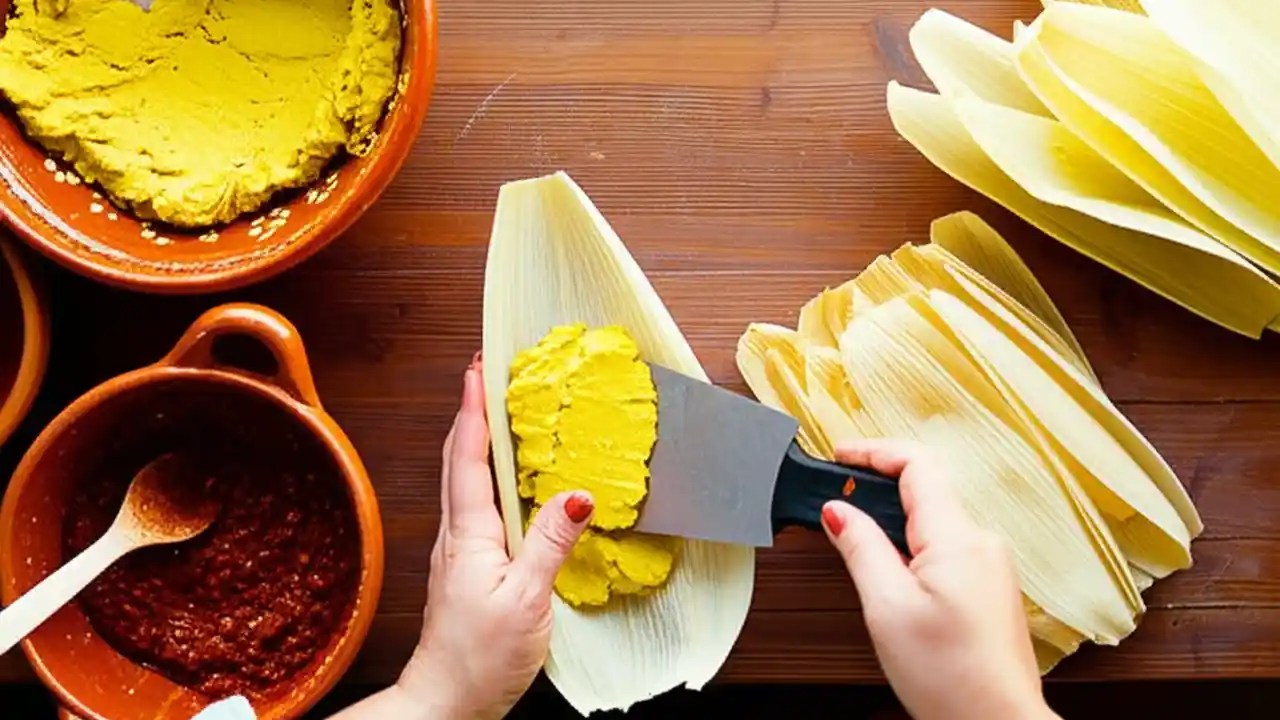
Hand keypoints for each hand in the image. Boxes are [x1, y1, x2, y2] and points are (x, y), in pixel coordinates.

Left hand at [333, 357, 593, 719]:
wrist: (445, 703)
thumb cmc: (480, 659)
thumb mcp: (526, 600)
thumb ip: (550, 544)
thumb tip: (578, 496)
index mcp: (469, 534)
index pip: (467, 456)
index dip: (473, 409)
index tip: (479, 368)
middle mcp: (458, 534)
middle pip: (459, 459)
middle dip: (472, 412)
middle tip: (488, 373)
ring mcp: (459, 550)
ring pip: (464, 480)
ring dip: (477, 440)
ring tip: (498, 411)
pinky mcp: (467, 567)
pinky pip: (475, 505)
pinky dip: (486, 475)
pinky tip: (507, 479)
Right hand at [821, 439, 1056, 719]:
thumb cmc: (949, 677)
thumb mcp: (886, 606)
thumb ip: (860, 547)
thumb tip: (837, 509)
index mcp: (957, 538)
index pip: (917, 464)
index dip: (873, 451)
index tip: (839, 455)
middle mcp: (981, 543)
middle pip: (924, 490)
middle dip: (877, 488)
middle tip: (836, 501)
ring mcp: (990, 565)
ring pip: (934, 522)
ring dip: (893, 521)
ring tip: (857, 542)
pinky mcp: (989, 588)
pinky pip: (946, 548)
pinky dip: (912, 546)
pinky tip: (892, 575)